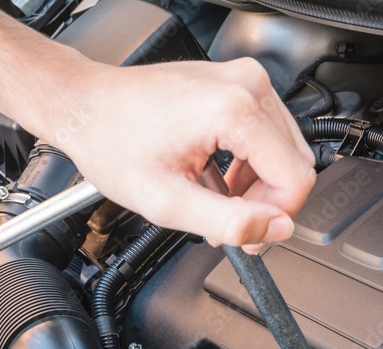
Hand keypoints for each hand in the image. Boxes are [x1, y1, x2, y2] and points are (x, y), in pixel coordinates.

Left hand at [49, 58, 315, 250]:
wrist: (86, 107)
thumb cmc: (112, 142)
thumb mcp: (168, 201)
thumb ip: (229, 222)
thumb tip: (275, 230)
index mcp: (234, 110)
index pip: (295, 178)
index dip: (276, 217)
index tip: (250, 234)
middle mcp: (246, 86)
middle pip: (293, 165)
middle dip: (266, 203)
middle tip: (231, 225)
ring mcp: (243, 81)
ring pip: (283, 153)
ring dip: (257, 187)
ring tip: (218, 203)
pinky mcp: (236, 85)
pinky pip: (266, 136)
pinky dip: (249, 166)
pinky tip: (219, 183)